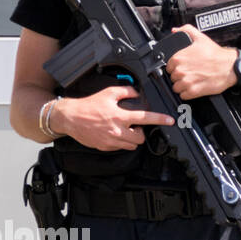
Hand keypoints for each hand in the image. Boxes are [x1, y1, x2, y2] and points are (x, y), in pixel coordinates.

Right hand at [54, 87, 174, 151]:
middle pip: (140, 138)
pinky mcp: (105, 147)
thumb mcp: (108, 93)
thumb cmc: (88, 106)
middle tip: (135, 126)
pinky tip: (114, 134)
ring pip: (131, 145)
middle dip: (140, 133)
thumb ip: (125, 91)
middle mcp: (117, 131)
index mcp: (120, 116)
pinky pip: (119, 148)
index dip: (160, 119)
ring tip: (124, 130)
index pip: (145, 118)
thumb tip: (136, 92)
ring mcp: (111, 141)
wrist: (70, 118)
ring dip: (131, 139)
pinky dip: (121, 142)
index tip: (170, 121)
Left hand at [165, 26, 236, 98]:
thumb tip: (175, 30)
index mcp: (179, 57)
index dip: (176, 67)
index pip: (169, 66)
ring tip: (192, 81)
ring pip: (176, 88)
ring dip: (182, 86)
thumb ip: (185, 30)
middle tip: (190, 73)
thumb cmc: (216, 54)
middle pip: (172, 78)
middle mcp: (181, 70)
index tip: (184, 67)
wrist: (230, 67)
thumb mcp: (200, 37)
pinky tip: (195, 87)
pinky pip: (183, 95)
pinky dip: (187, 93)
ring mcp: (186, 82)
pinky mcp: (193, 92)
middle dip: (179, 76)